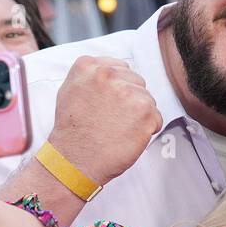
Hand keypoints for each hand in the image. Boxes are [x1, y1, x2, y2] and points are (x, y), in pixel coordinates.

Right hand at [47, 56, 162, 185]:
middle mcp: (108, 74)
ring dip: (138, 115)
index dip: (118, 90)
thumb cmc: (72, 132)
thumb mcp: (69, 91)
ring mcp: (128, 92)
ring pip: (147, 99)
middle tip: (113, 120)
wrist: (74, 160)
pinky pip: (156, 118)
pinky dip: (147, 130)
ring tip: (118, 129)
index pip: (120, 68)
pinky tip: (127, 136)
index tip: (109, 105)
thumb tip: (111, 70)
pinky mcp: (144, 111)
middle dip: (129, 101)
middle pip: (136, 82)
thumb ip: (90, 76)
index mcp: (89, 66)